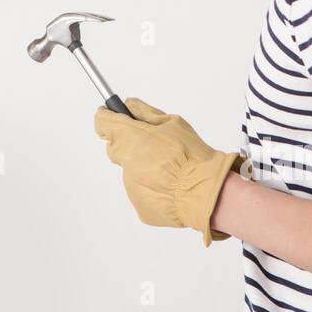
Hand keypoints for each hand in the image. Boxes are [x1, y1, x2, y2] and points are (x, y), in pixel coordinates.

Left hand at [95, 97, 249, 245]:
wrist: (207, 192)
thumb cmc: (194, 157)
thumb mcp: (173, 123)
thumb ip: (145, 112)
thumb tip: (128, 105)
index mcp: (132, 139)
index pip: (104, 122)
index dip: (107, 116)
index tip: (110, 114)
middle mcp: (127, 163)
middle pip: (116, 149)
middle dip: (129, 144)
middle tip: (152, 144)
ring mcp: (131, 187)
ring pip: (131, 172)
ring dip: (144, 168)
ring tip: (169, 169)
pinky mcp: (140, 207)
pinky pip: (142, 192)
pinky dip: (152, 188)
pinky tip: (170, 186)